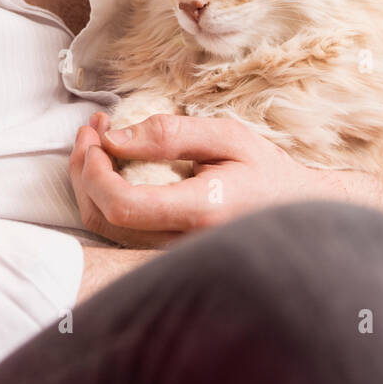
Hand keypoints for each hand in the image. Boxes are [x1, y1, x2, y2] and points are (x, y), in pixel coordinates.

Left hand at [69, 111, 382, 248]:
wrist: (298, 213)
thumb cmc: (267, 172)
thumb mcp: (227, 137)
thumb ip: (170, 134)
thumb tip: (113, 137)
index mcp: (200, 211)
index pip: (123, 205)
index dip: (96, 171)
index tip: (97, 136)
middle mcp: (181, 242)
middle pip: (102, 219)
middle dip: (84, 170)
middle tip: (91, 129)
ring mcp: (171, 253)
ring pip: (104, 229)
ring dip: (89, 181)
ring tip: (98, 140)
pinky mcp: (163, 253)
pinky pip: (119, 231)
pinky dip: (104, 195)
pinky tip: (113, 164)